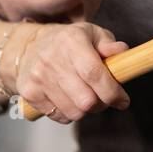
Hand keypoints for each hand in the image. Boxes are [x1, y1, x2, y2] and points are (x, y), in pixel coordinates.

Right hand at [13, 23, 129, 123]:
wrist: (29, 47)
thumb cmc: (68, 42)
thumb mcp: (92, 34)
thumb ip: (109, 44)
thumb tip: (122, 51)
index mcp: (71, 41)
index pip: (94, 74)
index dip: (112, 92)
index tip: (123, 100)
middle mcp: (52, 59)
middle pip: (86, 100)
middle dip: (102, 104)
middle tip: (105, 98)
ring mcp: (38, 78)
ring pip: (74, 112)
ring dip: (86, 110)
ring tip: (87, 96)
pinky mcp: (29, 93)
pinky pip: (59, 116)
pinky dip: (69, 113)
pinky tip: (70, 99)